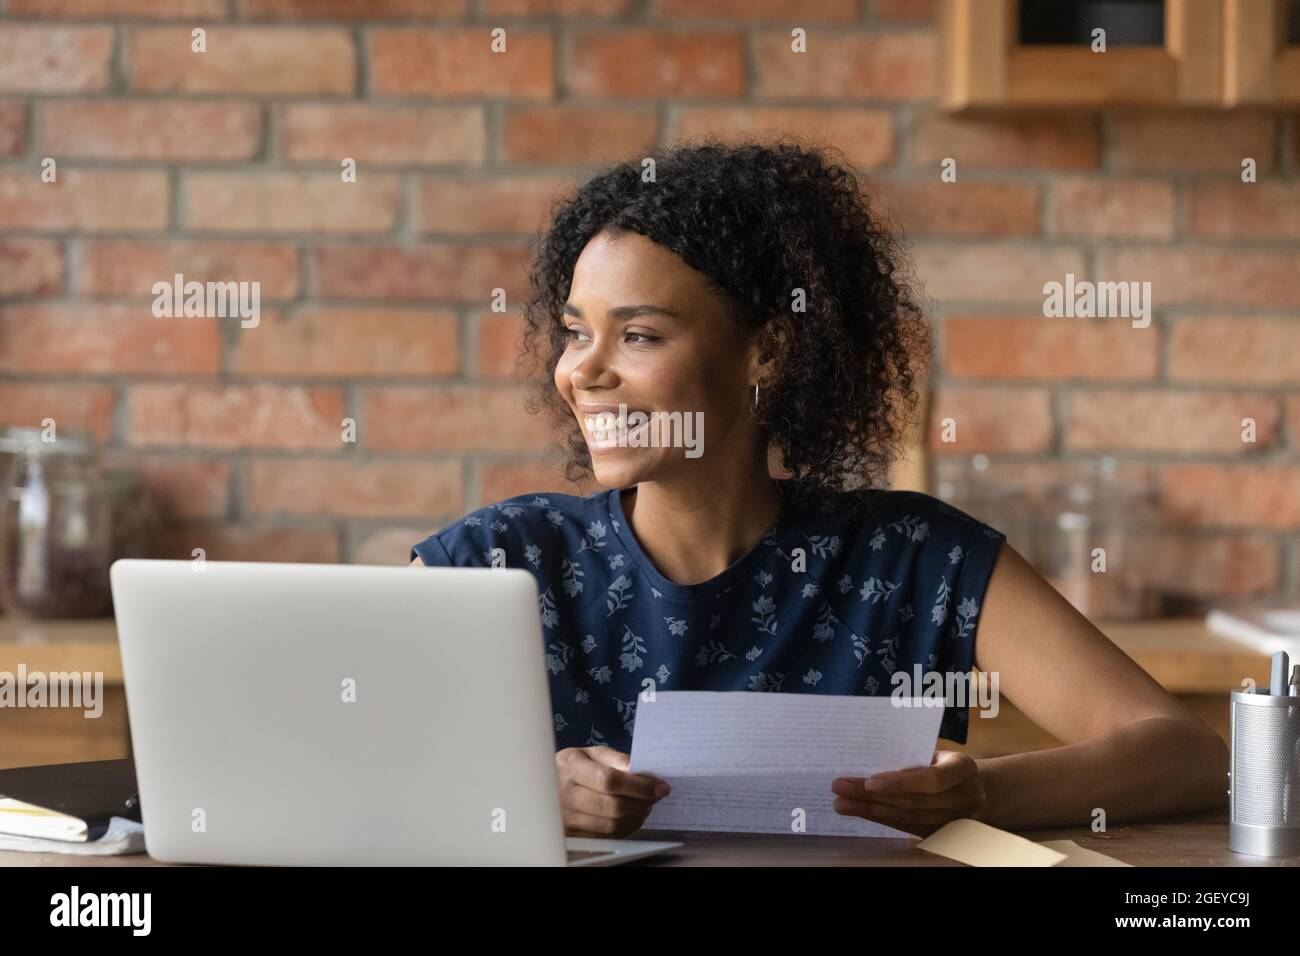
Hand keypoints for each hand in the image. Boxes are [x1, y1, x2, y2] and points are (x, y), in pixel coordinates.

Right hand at [555, 746, 670, 837]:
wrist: (548, 784)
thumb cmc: (577, 766)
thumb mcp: (593, 753)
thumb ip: (617, 759)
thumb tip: (638, 770)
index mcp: (571, 767)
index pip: (609, 780)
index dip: (638, 786)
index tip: (659, 786)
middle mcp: (566, 794)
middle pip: (612, 806)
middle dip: (641, 802)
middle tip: (655, 796)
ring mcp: (567, 817)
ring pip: (611, 825)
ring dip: (636, 816)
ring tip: (645, 804)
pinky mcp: (573, 834)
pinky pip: (606, 836)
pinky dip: (626, 827)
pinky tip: (632, 815)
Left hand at [831, 750, 985, 836]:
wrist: (974, 786)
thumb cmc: (945, 762)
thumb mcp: (936, 751)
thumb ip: (912, 756)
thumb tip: (866, 758)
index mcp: (963, 768)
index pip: (931, 779)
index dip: (901, 782)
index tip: (870, 781)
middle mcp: (965, 798)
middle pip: (914, 802)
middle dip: (873, 796)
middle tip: (840, 788)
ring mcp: (955, 821)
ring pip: (908, 819)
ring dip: (870, 811)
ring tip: (842, 803)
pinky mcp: (942, 834)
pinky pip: (907, 828)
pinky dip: (880, 818)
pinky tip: (859, 811)